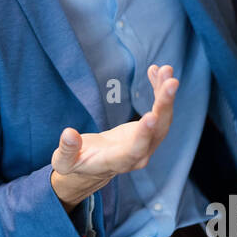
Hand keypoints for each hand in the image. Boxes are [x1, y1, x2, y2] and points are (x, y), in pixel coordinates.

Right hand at [49, 64, 178, 208]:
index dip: (144, 134)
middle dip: (164, 106)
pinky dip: (159, 90)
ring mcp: (147, 142)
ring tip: (166, 69)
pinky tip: (156, 71)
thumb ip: (67, 149)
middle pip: (158, 131)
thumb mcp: (65, 161)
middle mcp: (139, 153)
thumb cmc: (76, 163)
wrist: (93, 167)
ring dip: (166, 94)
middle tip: (171, 83)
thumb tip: (69, 134)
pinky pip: (158, 109)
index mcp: (118, 161)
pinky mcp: (149, 130)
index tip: (151, 116)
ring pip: (163, 118)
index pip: (135, 149)